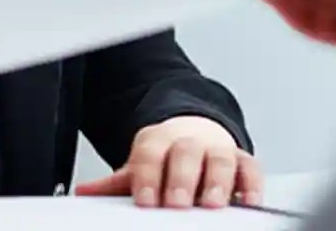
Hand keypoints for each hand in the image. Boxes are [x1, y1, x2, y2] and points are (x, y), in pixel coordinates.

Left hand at [75, 116, 260, 208]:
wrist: (196, 132)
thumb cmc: (167, 158)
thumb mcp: (141, 166)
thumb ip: (117, 182)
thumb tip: (84, 192)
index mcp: (159, 141)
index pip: (151, 154)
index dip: (147, 176)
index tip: (145, 200)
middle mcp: (190, 142)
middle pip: (186, 153)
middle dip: (182, 178)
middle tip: (176, 203)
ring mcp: (218, 149)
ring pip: (221, 159)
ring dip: (217, 182)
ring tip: (212, 203)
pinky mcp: (243, 161)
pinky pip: (251, 169)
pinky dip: (251, 185)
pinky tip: (247, 201)